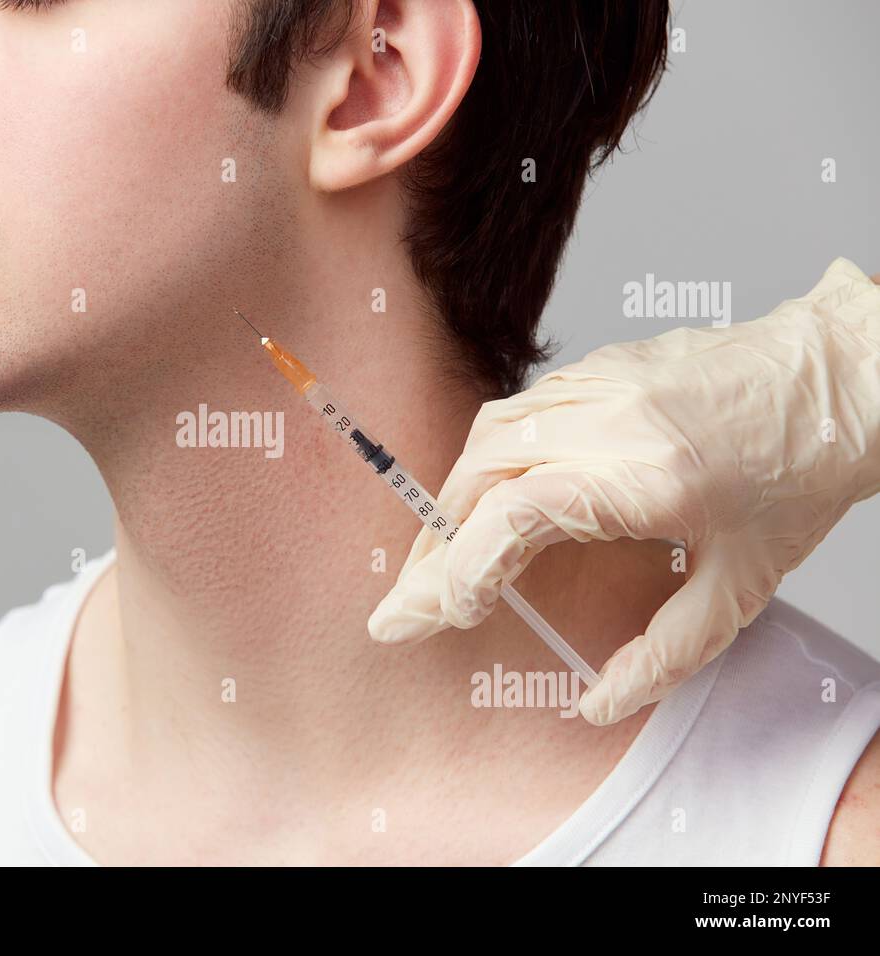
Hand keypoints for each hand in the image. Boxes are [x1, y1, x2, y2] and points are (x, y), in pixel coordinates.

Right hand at [368, 258, 879, 724]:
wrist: (841, 381)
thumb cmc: (798, 480)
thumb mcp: (741, 589)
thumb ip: (663, 655)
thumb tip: (597, 704)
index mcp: (643, 480)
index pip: (511, 519)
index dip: (460, 571)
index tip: (438, 614)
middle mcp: (609, 422)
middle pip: (478, 478)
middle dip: (434, 544)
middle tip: (416, 597)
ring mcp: (600, 383)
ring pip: (487, 438)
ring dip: (451, 497)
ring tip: (440, 551)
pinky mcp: (600, 366)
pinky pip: (518, 411)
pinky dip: (487, 459)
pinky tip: (488, 493)